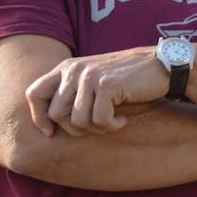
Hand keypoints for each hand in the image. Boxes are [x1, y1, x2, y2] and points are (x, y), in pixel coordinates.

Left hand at [25, 46, 167, 136]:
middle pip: (56, 114)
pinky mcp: (107, 85)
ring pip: (77, 121)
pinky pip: (99, 120)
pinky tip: (123, 121)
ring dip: (96, 129)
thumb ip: (72, 92)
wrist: (162, 65)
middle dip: (75, 129)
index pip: (33, 93)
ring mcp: (90, 76)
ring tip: (112, 122)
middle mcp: (74, 70)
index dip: (39, 117)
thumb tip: (50, 123)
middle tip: (96, 128)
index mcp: (66, 67)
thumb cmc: (128, 78)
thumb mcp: (94, 79)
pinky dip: (112, 126)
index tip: (52, 132)